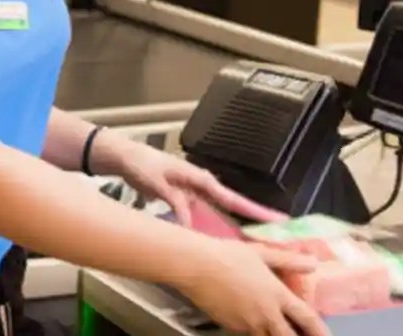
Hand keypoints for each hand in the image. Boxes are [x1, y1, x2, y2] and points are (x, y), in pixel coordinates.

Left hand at [116, 142, 288, 227]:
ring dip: (234, 229)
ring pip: (219, 216)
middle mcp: (202, 187)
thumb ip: (175, 204)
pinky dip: (211, 230)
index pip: (233, 198)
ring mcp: (194, 195)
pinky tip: (220, 244)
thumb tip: (188, 225)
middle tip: (278, 235)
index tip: (277, 219)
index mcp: (201, 179)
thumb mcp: (158, 184)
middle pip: (233, 208)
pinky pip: (203, 219)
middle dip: (255, 221)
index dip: (256, 211)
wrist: (124, 158)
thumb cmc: (141, 163)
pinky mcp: (184, 201)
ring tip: (255, 245)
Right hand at [179, 240, 328, 335]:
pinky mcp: (231, 327)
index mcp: (277, 295)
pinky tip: (255, 323)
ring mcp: (248, 324)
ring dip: (275, 335)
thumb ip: (288, 261)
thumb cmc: (229, 255)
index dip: (320, 331)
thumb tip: (314, 262)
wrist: (196, 266)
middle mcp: (266, 314)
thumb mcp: (261, 253)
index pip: (306, 318)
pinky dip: (257, 332)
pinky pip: (250, 334)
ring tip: (278, 330)